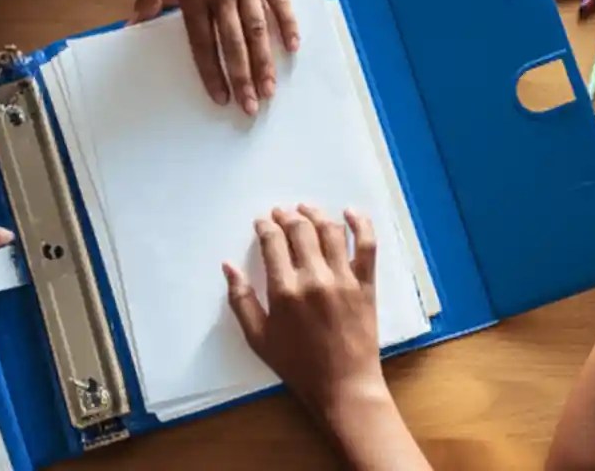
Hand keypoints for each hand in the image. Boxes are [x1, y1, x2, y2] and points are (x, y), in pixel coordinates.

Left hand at [134, 0, 299, 114]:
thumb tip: (130, 26)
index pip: (202, 43)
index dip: (211, 73)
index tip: (220, 98)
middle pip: (233, 44)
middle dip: (242, 79)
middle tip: (250, 108)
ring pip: (257, 30)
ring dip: (264, 62)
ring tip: (271, 90)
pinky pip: (279, 2)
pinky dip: (287, 24)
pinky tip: (293, 48)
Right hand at [223, 205, 382, 413]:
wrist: (342, 385)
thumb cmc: (297, 365)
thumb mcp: (258, 338)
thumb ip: (241, 300)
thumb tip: (227, 266)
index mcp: (284, 291)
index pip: (273, 242)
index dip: (265, 227)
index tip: (262, 223)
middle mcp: (314, 278)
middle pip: (300, 230)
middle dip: (287, 217)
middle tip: (281, 214)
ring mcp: (343, 278)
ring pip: (330, 231)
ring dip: (316, 214)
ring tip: (306, 209)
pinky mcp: (366, 283)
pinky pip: (367, 245)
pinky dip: (361, 223)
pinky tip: (351, 212)